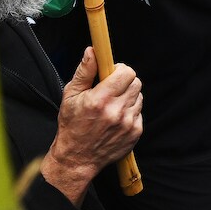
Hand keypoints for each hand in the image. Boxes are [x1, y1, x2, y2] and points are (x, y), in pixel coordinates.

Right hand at [44, 49, 142, 204]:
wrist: (77, 158)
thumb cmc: (72, 126)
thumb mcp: (71, 96)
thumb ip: (85, 71)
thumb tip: (92, 51)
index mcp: (100, 99)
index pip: (127, 72)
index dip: (120, 70)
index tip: (112, 73)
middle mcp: (116, 111)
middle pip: (136, 82)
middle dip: (125, 82)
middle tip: (112, 89)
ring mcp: (128, 124)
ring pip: (138, 97)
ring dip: (128, 97)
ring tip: (112, 106)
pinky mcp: (135, 133)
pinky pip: (139, 113)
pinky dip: (130, 112)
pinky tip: (116, 119)